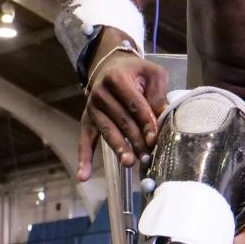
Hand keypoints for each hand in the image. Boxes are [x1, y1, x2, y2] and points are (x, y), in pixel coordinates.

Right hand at [76, 51, 167, 179]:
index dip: (145, 122)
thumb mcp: (152, 73)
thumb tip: (160, 119)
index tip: (154, 139)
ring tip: (129, 162)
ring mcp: (92, 108)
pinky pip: (85, 140)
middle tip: (147, 156)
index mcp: (116, 79)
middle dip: (136, 140)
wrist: (111, 67)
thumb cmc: (136, 73)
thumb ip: (157, 93)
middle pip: (121, 121)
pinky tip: (84, 176)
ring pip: (108, 131)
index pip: (134, 104)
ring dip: (119, 148)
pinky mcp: (87, 120)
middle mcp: (100, 93)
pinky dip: (84, 159)